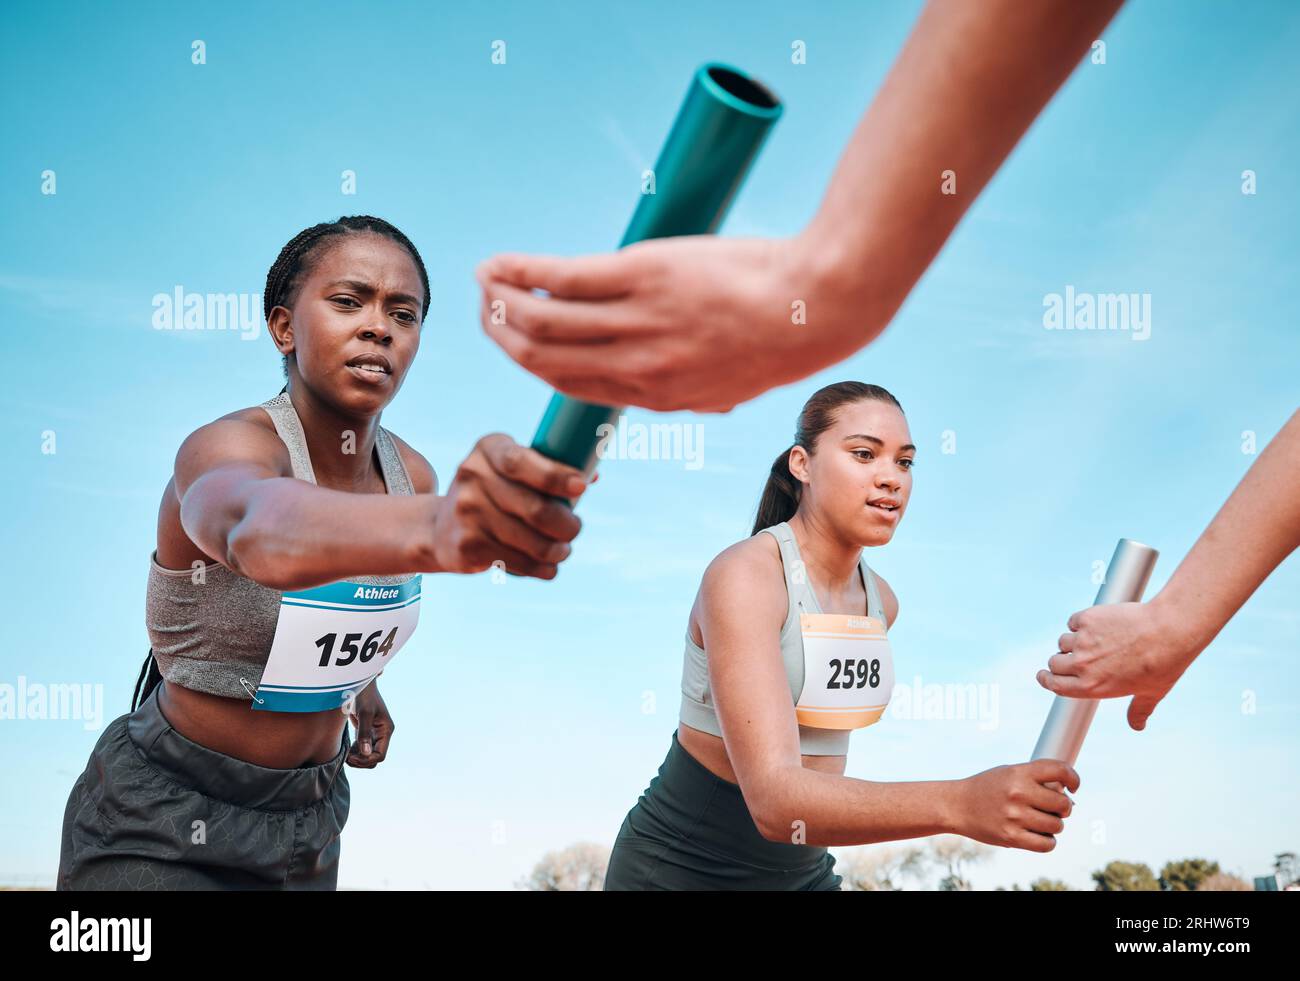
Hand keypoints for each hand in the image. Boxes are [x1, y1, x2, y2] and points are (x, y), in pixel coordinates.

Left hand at [346, 681, 393, 768]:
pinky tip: (347, 750)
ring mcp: (374, 733)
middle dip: (362, 761)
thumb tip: (366, 753)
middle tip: (347, 758)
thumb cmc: (364, 695)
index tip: (351, 757)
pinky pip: (362, 749)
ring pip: (368, 755)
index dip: (366, 759)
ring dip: (358, 759)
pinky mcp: (366, 732)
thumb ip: (364, 733)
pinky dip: (355, 752)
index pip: (380, 755)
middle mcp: (382, 734)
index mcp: (386, 730)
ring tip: (346, 755)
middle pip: (375, 758)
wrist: (359, 683)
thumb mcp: (364, 713)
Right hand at [430, 433, 586, 578]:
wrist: (440, 528)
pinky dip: (543, 569)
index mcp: (489, 449)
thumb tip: (593, 475)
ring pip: (533, 543)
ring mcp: (467, 513)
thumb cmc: (495, 493)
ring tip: (562, 550)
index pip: (521, 462)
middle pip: (536, 509)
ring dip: (558, 551)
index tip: (581, 487)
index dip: (555, 476)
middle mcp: (472, 476)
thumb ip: (550, 469)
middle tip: (575, 529)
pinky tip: (548, 566)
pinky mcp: (467, 546)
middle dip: (568, 525)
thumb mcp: (512, 471)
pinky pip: (520, 563)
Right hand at [475, 233, 867, 412]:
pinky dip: (521, 272)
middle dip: (506, 336)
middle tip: (487, 309)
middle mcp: (638, 367)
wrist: (817, 305)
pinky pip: (562, 279)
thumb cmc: (786, 335)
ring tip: (485, 280)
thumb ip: (700, 390)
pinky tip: (499, 264)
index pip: (576, 387)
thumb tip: (691, 394)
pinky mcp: (642, 277)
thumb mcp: (736, 382)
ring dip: (503, 301)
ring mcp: (638, 324)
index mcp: (658, 395)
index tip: (519, 344)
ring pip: (544, 322)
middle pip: (546, 360)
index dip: (536, 366)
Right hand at [955, 760, 1077, 851]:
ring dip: (1054, 825)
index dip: (1073, 778)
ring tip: (1041, 821)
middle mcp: (1018, 793)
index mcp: (1018, 773)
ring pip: (1057, 826)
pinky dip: (1048, 841)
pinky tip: (1040, 835)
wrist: (957, 805)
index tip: (1073, 786)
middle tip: (1054, 808)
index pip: (1060, 771)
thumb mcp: (1008, 773)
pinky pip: (1046, 844)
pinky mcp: (1011, 837)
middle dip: (1064, 807)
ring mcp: (1015, 816)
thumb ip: (1034, 778)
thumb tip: (1066, 794)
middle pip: (1063, 804)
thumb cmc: (987, 787)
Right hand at [1038, 598, 1201, 730]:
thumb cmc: (1163, 663)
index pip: (1055, 685)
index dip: (1046, 680)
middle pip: (1054, 662)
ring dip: (1072, 641)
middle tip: (1073, 657)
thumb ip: (1138, 711)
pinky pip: (1074, 622)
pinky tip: (1099, 624)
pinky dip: (1081, 623)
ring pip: (1063, 641)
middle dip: (1060, 661)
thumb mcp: (1151, 693)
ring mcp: (1083, 640)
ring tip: (1093, 640)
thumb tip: (1137, 725)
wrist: (1169, 630)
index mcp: (1093, 686)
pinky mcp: (1087, 619)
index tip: (1043, 675)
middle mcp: (1083, 665)